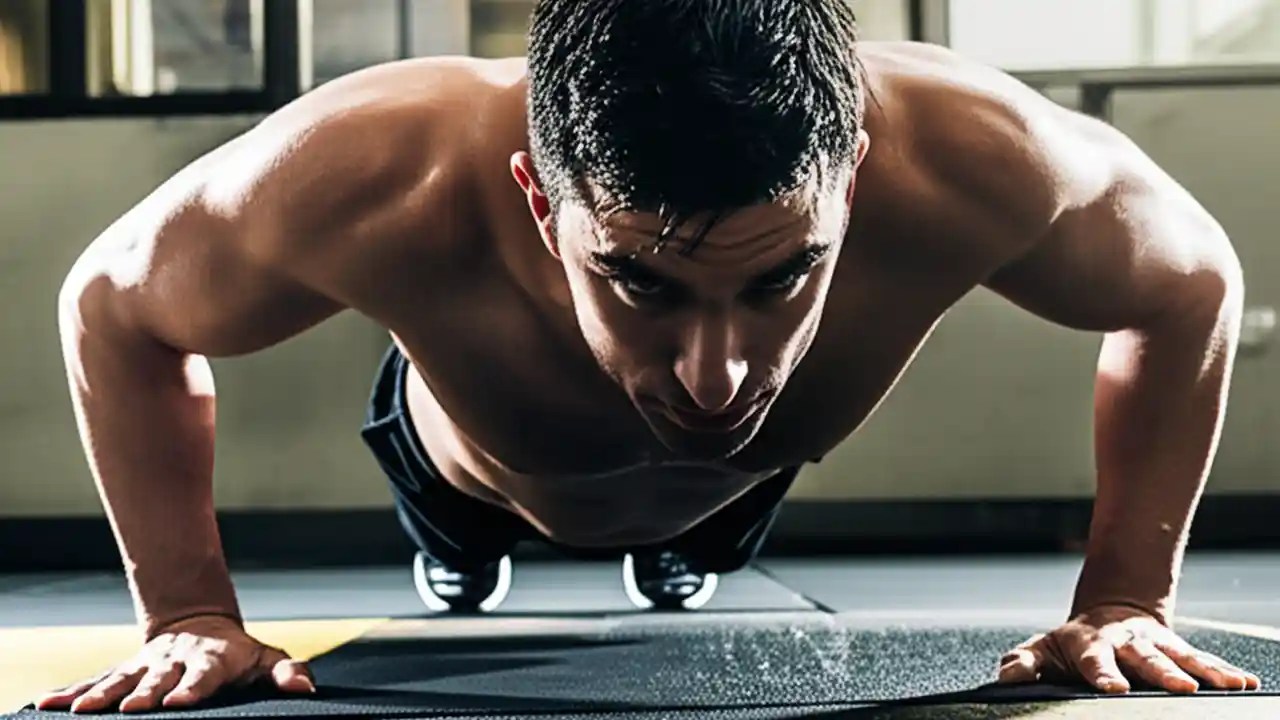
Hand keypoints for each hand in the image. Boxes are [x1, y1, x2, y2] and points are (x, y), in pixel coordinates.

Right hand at [33, 614, 314, 713]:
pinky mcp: (124, 671)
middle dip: (143, 695)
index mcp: (210, 661)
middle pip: (157, 680)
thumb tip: (306, 689)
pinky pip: (94, 681)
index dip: (191, 689)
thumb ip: (287, 672)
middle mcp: (174, 663)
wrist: (200, 624)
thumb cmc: (238, 654)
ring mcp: (145, 667)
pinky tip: (46, 704)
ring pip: (120, 680)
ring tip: (79, 711)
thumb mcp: (266, 659)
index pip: (202, 677)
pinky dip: (70, 692)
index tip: (178, 703)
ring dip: (100, 695)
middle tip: (128, 711)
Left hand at [997, 604, 1261, 693]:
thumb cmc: (1070, 645)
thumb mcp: (1040, 650)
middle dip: (1164, 673)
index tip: (1114, 689)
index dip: (1103, 674)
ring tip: (1226, 686)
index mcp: (1090, 644)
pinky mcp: (1178, 651)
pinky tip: (1245, 683)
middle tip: (1181, 689)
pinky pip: (1205, 661)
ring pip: (1181, 657)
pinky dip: (1225, 672)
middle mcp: (1127, 643)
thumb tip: (1007, 680)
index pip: (1095, 661)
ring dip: (1204, 672)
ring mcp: (1156, 646)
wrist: (1108, 613)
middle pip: (1146, 659)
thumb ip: (1023, 664)